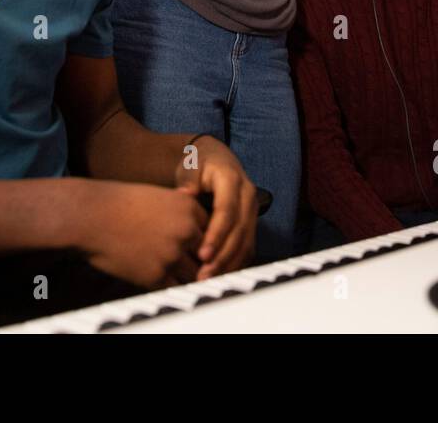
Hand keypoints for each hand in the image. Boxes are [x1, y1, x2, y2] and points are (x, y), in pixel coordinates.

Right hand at [76, 181, 208, 288]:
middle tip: (195, 266)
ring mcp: (172, 254)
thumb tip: (196, 224)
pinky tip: (160, 280)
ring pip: (195, 275)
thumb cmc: (119, 203)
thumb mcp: (157, 195)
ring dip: (187, 277)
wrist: (90, 216)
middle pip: (208, 254)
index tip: (194, 245)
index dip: (201, 240)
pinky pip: (174, 288)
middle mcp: (185, 230)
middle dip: (200, 261)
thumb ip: (180, 209)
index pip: (211, 231)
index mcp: (188, 207)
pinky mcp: (156, 275)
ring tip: (178, 275)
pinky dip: (170, 287)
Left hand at [174, 136, 256, 280]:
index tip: (202, 254)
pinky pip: (248, 246)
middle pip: (239, 231)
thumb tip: (185, 194)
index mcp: (232, 180)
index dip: (216, 235)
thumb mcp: (190, 165)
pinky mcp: (251, 222)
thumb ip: (188, 179)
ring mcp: (252, 210)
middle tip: (204, 275)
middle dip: (223, 256)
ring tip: (208, 280)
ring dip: (229, 264)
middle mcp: (248, 195)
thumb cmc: (198, 163)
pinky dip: (235, 262)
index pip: (227, 211)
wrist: (215, 158)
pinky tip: (219, 275)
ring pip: (246, 242)